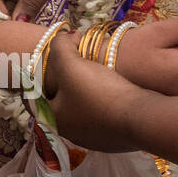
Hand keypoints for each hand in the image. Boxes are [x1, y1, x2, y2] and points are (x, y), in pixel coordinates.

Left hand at [41, 31, 149, 151]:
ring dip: (86, 90)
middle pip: (60, 101)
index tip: (42, 65)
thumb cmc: (99, 92)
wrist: (143, 118)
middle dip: (64, 81)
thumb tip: (63, 37)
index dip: (36, 78)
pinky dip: (104, 100)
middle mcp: (71, 133)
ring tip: (93, 71)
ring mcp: (95, 139)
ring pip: (83, 108)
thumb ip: (60, 47)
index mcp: (54, 119)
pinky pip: (104, 115)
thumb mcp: (71, 64)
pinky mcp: (115, 138)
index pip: (34, 98)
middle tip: (72, 63)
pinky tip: (113, 86)